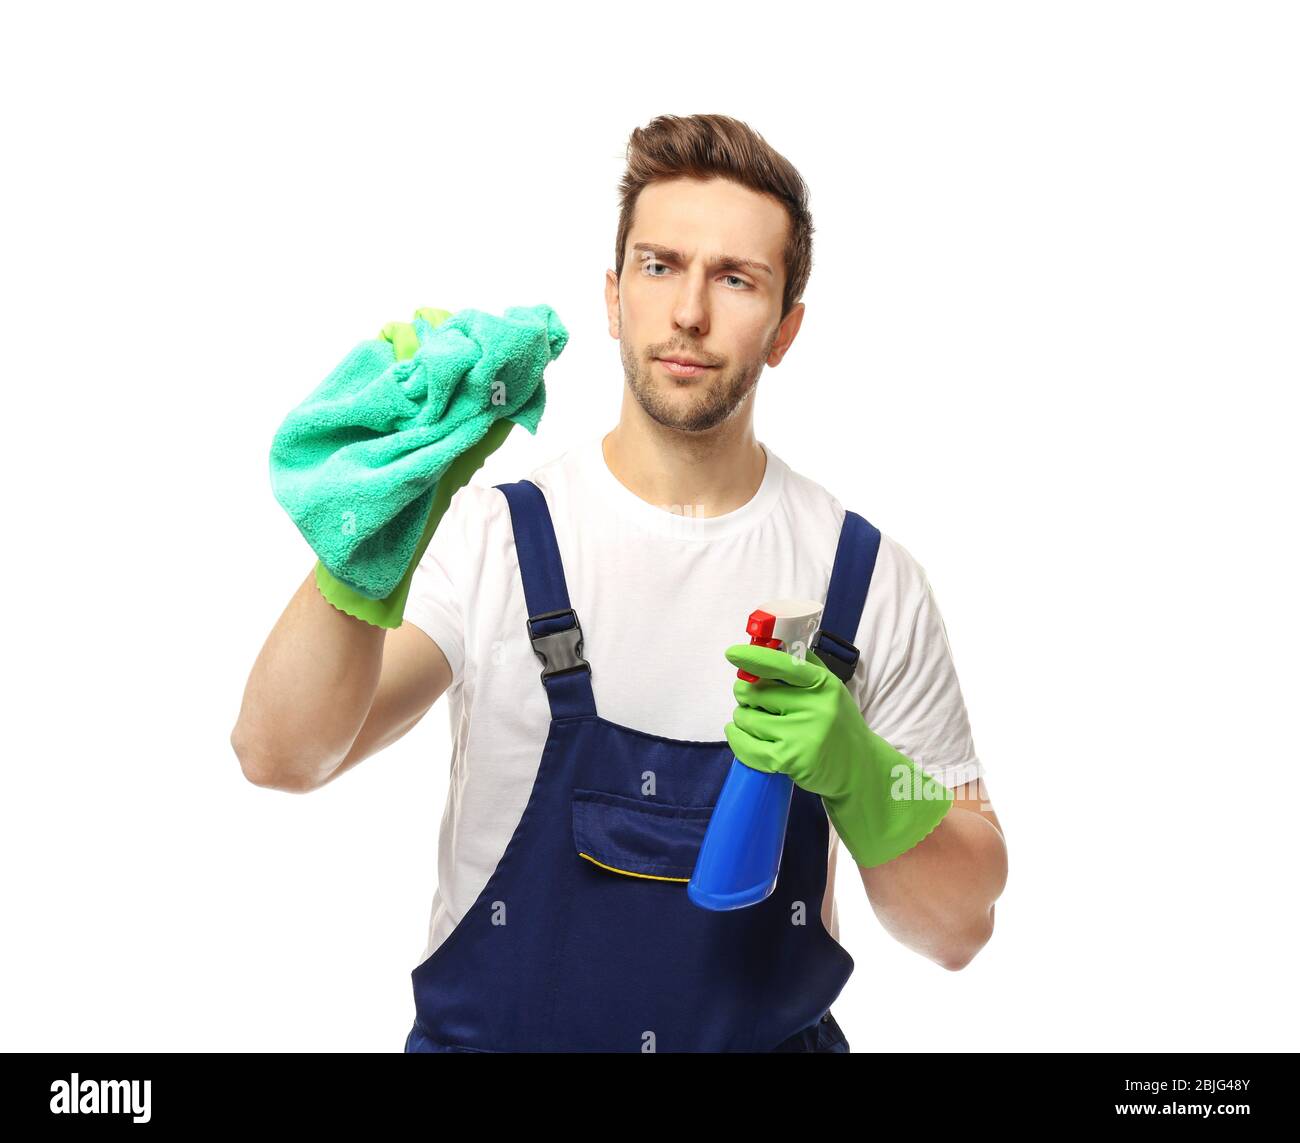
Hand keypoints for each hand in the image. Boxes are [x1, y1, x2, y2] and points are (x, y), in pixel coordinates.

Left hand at [722, 642, 953, 868]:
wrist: (857, 767)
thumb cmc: (837, 722)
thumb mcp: (829, 688)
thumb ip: (802, 665)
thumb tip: (768, 645)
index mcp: (823, 684)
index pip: (783, 665)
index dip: (754, 658)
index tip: (732, 654)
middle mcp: (813, 708)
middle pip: (755, 692)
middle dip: (745, 694)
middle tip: (751, 698)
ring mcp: (800, 736)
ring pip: (746, 718)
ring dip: (743, 718)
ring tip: (757, 721)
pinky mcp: (787, 760)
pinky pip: (746, 746)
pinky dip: (737, 739)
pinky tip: (740, 734)